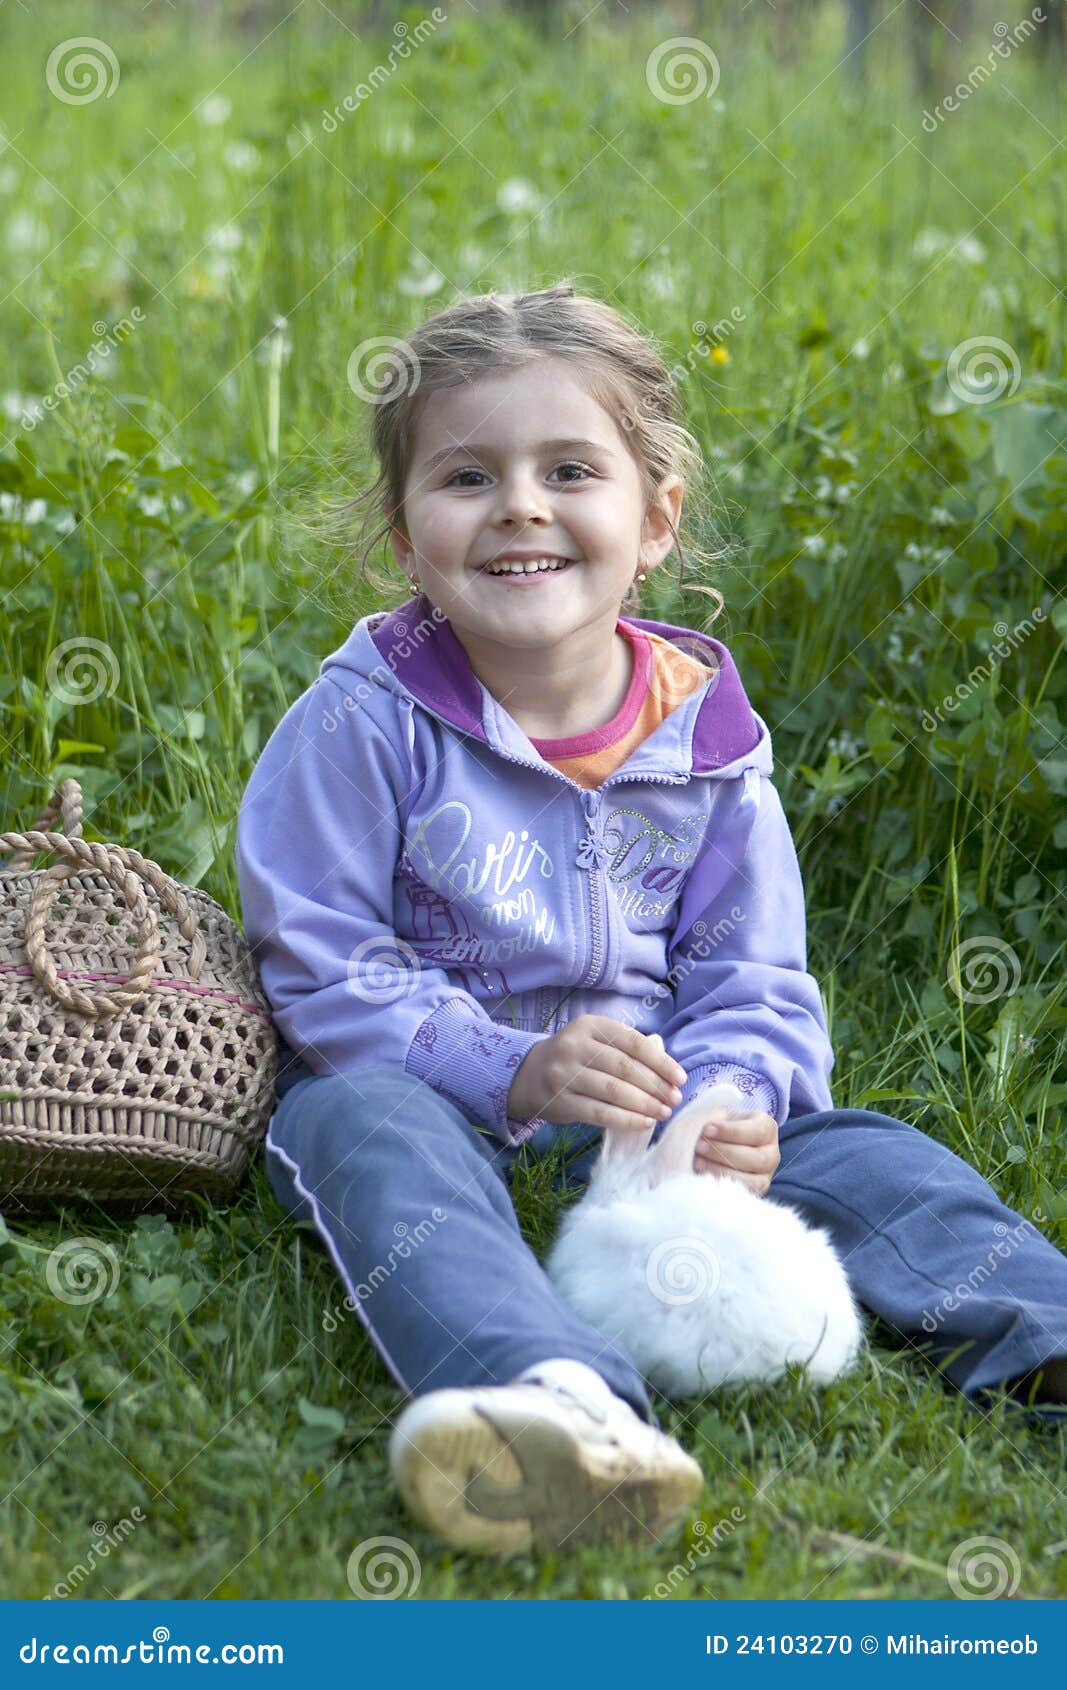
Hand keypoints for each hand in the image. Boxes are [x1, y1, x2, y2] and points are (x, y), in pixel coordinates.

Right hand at [507, 1014, 687, 1132]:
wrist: (529, 1075)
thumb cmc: (576, 1058)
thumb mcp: (596, 1041)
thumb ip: (629, 1049)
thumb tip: (668, 1072)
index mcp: (589, 1025)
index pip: (632, 1042)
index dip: (660, 1061)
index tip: (680, 1078)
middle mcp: (574, 1046)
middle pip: (625, 1068)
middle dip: (655, 1086)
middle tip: (675, 1099)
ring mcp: (564, 1074)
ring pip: (613, 1091)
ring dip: (645, 1104)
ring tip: (664, 1112)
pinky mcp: (560, 1102)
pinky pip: (599, 1113)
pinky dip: (626, 1119)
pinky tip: (644, 1123)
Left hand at [692, 1107, 779, 1195]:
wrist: (715, 1145)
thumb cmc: (717, 1127)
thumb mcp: (717, 1117)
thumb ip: (712, 1120)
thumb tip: (700, 1130)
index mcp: (767, 1128)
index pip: (757, 1131)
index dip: (731, 1131)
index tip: (706, 1129)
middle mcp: (771, 1154)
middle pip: (755, 1158)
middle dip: (723, 1152)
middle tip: (698, 1147)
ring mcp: (766, 1176)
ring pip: (752, 1180)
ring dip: (721, 1172)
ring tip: (697, 1163)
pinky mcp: (754, 1193)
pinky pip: (743, 1195)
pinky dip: (722, 1187)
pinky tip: (703, 1178)